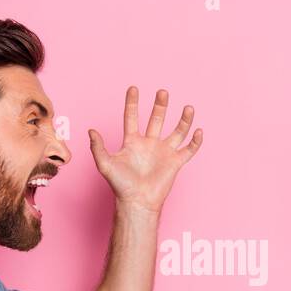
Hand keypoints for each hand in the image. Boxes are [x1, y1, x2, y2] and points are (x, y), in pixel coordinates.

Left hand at [89, 86, 202, 213]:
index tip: (133, 88)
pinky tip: (199, 131)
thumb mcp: (105, 164)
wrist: (136, 202)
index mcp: (132, 142)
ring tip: (188, 107)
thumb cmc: (120, 186)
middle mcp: (149, 144)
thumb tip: (91, 130)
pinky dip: (195, 141)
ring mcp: (163, 152)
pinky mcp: (175, 163)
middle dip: (160, 105)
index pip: (132, 117)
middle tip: (162, 92)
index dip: (132, 103)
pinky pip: (188, 150)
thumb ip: (98, 147)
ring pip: (177, 132)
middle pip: (157, 119)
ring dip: (184, 120)